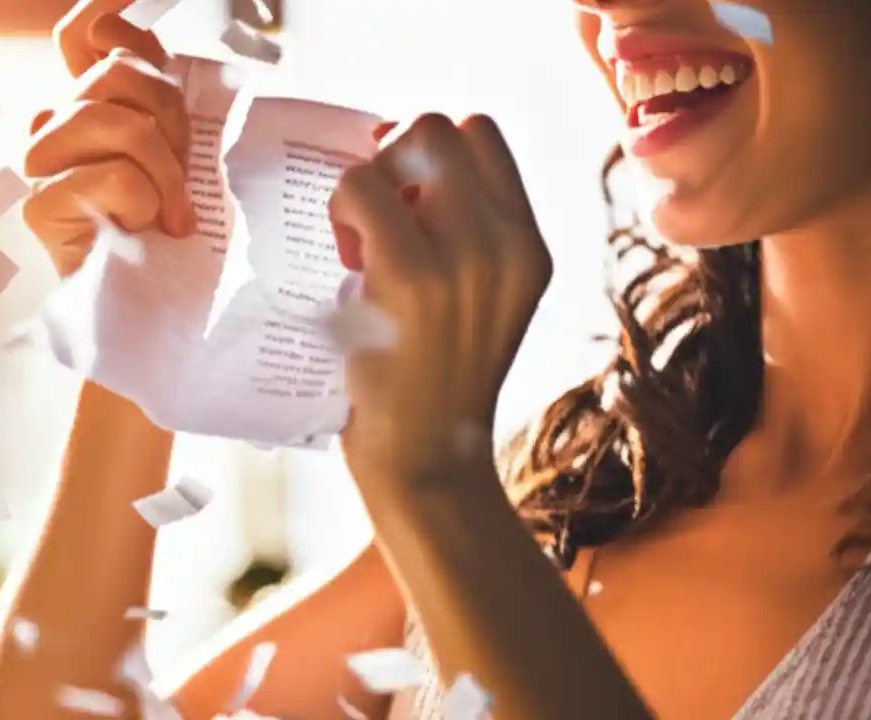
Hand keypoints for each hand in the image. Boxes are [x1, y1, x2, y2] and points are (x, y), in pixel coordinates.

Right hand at [23, 9, 192, 276]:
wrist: (151, 314)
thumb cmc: (167, 237)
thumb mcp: (177, 156)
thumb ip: (156, 101)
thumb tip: (122, 33)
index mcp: (88, 107)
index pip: (80, 37)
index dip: (102, 9)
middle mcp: (56, 126)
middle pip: (117, 74)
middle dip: (170, 122)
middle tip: (182, 178)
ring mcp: (42, 165)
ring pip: (115, 122)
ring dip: (162, 170)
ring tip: (169, 215)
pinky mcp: (40, 207)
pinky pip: (112, 177)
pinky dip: (143, 206)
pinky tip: (138, 232)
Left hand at [330, 114, 551, 496]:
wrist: (428, 463)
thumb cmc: (434, 382)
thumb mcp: (481, 302)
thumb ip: (462, 236)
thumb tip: (394, 164)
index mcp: (530, 246)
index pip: (483, 136)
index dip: (431, 153)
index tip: (403, 200)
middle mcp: (509, 244)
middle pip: (442, 128)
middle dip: (394, 160)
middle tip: (377, 224)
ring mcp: (466, 258)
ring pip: (404, 146)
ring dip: (365, 188)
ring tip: (359, 250)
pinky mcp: (411, 277)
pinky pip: (360, 190)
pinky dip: (340, 214)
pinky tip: (346, 269)